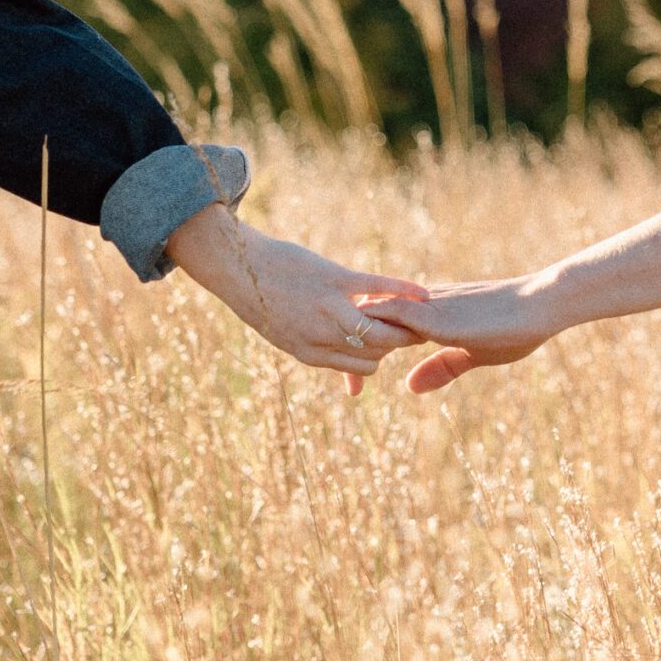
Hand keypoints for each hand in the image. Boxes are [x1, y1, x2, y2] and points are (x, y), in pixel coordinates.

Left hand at [165, 205, 425, 393]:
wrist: (238, 268)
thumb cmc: (266, 303)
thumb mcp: (290, 339)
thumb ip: (327, 357)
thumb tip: (355, 392)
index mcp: (311, 354)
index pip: (366, 368)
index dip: (383, 356)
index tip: (392, 343)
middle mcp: (321, 336)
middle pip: (378, 351)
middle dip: (397, 341)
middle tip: (412, 326)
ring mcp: (328, 307)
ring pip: (382, 329)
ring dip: (406, 323)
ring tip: (422, 314)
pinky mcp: (334, 278)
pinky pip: (378, 288)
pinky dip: (404, 290)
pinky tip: (422, 292)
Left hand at [360, 274, 562, 392]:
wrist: (540, 303)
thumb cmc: (514, 328)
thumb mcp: (472, 354)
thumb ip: (441, 367)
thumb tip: (410, 386)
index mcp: (427, 314)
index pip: (383, 326)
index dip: (366, 350)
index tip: (358, 383)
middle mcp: (421, 305)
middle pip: (368, 317)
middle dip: (350, 348)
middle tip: (348, 390)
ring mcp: (427, 307)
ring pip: (372, 311)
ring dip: (354, 337)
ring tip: (344, 374)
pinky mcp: (436, 315)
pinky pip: (392, 315)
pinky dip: (374, 330)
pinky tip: (361, 351)